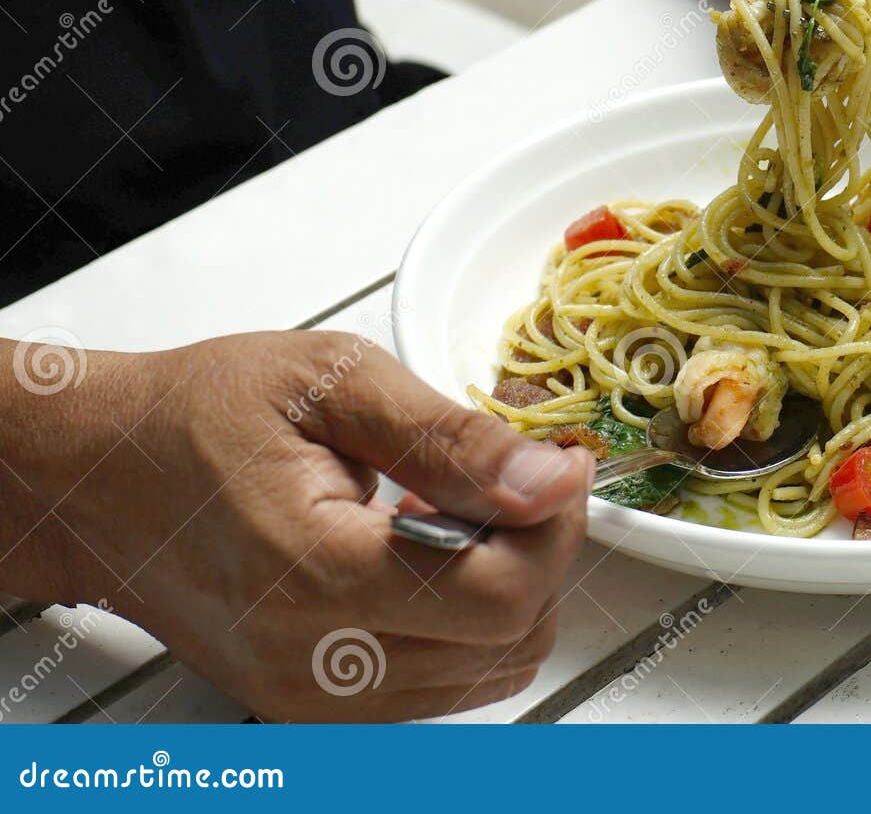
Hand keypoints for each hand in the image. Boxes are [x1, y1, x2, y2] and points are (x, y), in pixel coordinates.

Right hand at [0, 331, 593, 720]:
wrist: (99, 479)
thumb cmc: (196, 419)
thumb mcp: (333, 382)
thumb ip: (449, 437)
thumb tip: (546, 480)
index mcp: (319, 573)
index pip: (504, 595)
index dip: (555, 528)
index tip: (554, 468)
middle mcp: (317, 660)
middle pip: (510, 639)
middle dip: (540, 553)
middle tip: (508, 481)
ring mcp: (314, 697)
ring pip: (490, 671)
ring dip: (507, 590)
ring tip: (454, 514)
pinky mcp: (316, 705)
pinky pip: (444, 684)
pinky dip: (466, 622)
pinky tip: (427, 557)